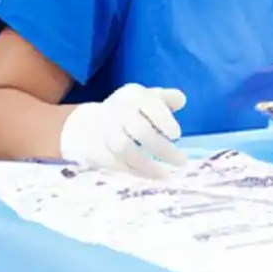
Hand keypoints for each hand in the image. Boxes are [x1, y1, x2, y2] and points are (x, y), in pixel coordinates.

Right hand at [59, 83, 187, 178]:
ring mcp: (105, 131)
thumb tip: (181, 100)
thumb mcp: (148, 99)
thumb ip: (167, 98)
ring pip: (125, 149)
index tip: (177, 135)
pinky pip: (116, 163)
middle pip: (140, 130)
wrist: (91, 125)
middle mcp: (117, 110)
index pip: (149, 104)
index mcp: (132, 95)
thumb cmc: (132, 111)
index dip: (164, 120)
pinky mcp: (97, 150)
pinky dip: (135, 172)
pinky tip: (151, 177)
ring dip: (147, 165)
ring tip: (165, 175)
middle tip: (181, 161)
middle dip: (162, 148)